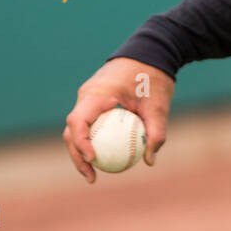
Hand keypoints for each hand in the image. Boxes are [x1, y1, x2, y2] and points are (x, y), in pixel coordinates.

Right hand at [63, 57, 174, 183]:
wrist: (150, 53)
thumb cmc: (153, 76)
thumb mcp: (159, 105)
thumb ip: (156, 132)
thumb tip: (149, 160)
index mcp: (97, 93)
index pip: (78, 121)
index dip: (81, 142)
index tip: (94, 160)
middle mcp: (87, 95)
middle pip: (71, 130)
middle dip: (77, 156)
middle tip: (92, 177)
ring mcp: (88, 98)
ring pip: (76, 129)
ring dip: (81, 151)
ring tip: (94, 175)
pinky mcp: (94, 101)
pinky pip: (89, 124)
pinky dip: (92, 141)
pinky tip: (105, 160)